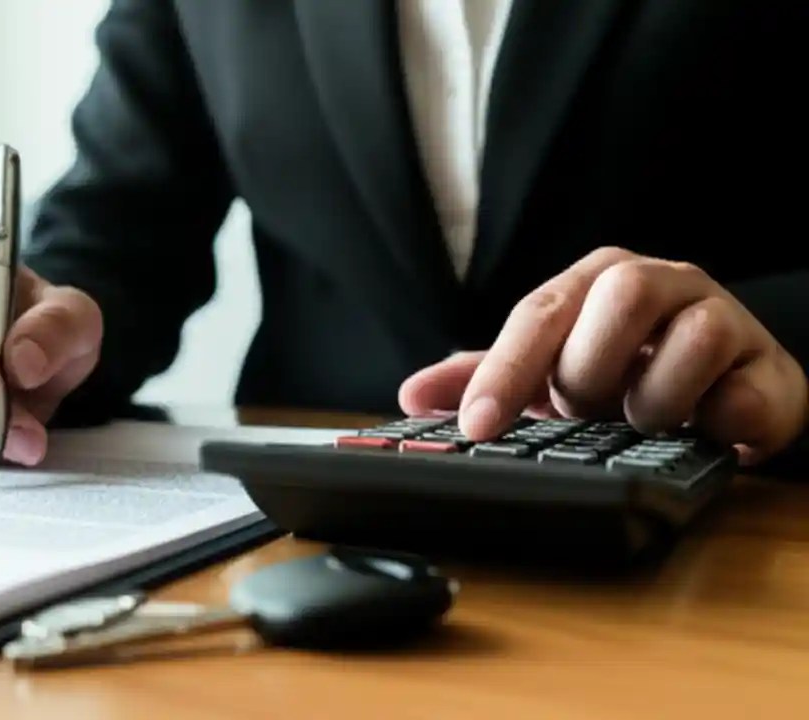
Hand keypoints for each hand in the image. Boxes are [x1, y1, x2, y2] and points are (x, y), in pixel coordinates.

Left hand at [399, 247, 808, 463]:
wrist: (719, 398)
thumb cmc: (622, 377)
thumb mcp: (545, 378)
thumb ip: (482, 380)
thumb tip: (412, 395)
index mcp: (591, 283)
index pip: (538, 314)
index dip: (505, 372)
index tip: (477, 426)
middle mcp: (656, 283)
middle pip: (617, 299)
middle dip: (590, 373)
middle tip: (585, 413)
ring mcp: (718, 317)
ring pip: (689, 337)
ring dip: (653, 399)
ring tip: (643, 424)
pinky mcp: (767, 365)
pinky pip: (745, 390)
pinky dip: (716, 420)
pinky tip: (703, 432)